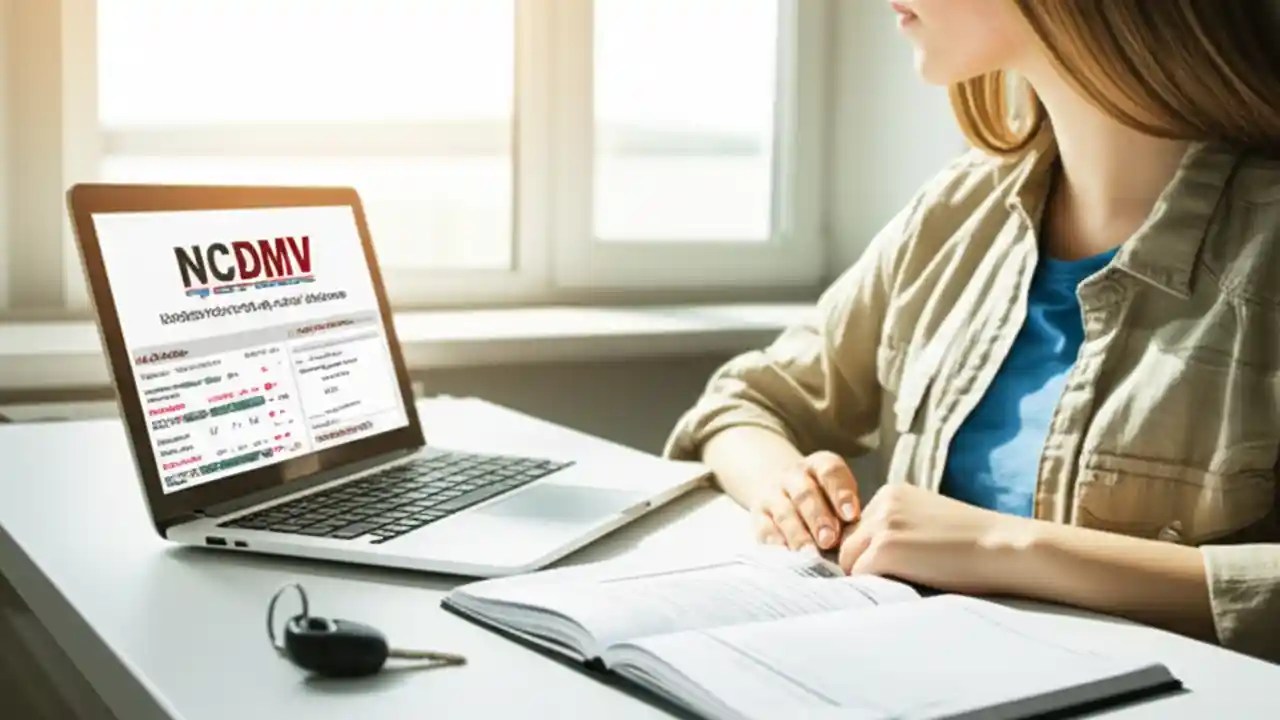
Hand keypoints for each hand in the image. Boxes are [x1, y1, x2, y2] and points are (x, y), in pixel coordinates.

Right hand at [751, 451, 860, 551]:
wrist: (781, 490)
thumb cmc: (824, 501)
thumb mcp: (838, 495)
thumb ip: (848, 514)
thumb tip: (859, 543)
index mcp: (819, 466)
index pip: (830, 472)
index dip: (841, 493)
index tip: (851, 516)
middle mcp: (794, 476)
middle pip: (805, 494)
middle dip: (818, 518)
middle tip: (829, 540)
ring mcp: (772, 494)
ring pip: (784, 513)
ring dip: (798, 535)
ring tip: (810, 555)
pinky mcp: (758, 515)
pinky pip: (764, 529)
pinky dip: (776, 544)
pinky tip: (787, 558)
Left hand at [837, 484, 1029, 593]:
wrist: (1005, 548)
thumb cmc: (975, 544)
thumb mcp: (928, 523)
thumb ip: (898, 530)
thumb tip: (865, 558)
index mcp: (892, 493)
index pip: (858, 527)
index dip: (873, 551)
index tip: (900, 565)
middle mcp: (882, 502)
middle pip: (848, 542)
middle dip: (865, 564)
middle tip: (897, 580)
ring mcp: (882, 524)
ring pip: (849, 560)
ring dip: (869, 576)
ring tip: (903, 584)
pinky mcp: (886, 549)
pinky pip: (860, 575)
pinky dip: (877, 586)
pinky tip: (905, 587)